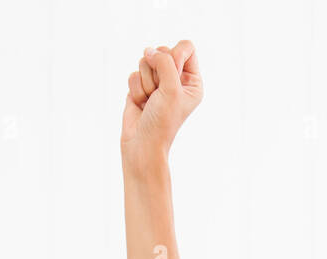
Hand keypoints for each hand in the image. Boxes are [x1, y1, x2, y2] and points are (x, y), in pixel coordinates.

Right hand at [121, 41, 203, 173]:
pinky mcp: (141, 86)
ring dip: (146, 83)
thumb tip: (149, 51)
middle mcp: (176, 80)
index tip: (172, 76)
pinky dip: (136, 89)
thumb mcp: (171, 89)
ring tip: (150, 101)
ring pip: (146, 60)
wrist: (142, 143)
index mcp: (192, 81)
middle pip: (163, 51)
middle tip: (159, 94)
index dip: (175, 55)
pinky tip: (141, 104)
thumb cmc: (163, 121)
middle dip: (157, 72)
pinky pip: (134, 73)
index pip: (186, 47)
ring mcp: (158, 83)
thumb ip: (165, 62)